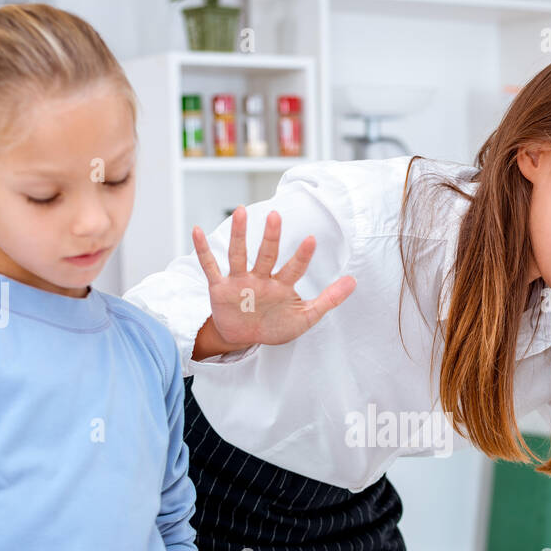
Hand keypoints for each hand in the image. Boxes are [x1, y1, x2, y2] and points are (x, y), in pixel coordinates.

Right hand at [193, 206, 356, 349]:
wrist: (245, 339)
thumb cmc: (276, 325)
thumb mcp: (306, 317)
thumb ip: (329, 299)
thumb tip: (354, 281)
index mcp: (282, 285)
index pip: (294, 268)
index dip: (302, 256)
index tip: (312, 239)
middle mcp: (260, 278)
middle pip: (266, 255)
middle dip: (270, 237)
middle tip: (275, 216)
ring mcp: (240, 281)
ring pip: (239, 255)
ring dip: (239, 235)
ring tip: (239, 211)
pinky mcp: (220, 288)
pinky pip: (210, 266)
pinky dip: (203, 250)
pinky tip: (197, 230)